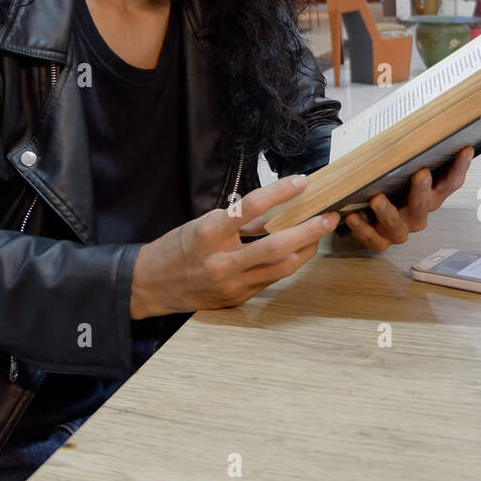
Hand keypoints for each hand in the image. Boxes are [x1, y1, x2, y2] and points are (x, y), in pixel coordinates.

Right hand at [129, 176, 340, 316]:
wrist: (151, 285)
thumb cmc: (177, 248)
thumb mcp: (201, 224)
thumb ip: (237, 221)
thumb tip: (273, 211)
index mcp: (209, 233)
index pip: (251, 208)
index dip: (279, 193)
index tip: (301, 182)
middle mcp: (223, 261)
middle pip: (277, 246)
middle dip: (309, 230)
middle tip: (329, 217)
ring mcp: (233, 284)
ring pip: (282, 268)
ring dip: (306, 249)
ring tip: (319, 233)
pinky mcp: (238, 298)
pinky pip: (271, 279)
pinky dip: (287, 263)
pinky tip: (297, 251)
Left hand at [341, 146, 473, 252]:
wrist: (365, 211)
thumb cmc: (386, 187)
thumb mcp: (399, 169)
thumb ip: (408, 154)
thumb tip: (415, 124)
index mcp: (428, 198)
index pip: (450, 184)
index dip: (459, 168)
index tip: (464, 150)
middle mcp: (416, 215)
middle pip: (425, 205)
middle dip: (423, 190)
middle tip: (421, 173)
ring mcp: (398, 230)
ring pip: (397, 225)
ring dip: (388, 212)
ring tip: (377, 199)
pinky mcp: (379, 240)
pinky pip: (372, 238)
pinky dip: (362, 228)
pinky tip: (353, 215)